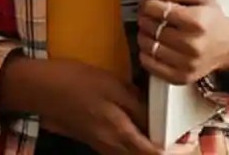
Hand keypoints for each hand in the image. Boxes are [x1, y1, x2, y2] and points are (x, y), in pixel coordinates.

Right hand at [0, 57, 170, 154]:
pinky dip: (137, 144)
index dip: (177, 150)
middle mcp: (111, 146)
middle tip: (182, 137)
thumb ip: (137, 104)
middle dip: (167, 151)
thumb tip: (158, 118)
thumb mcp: (111, 84)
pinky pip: (123, 150)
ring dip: (151, 148)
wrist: (39, 88)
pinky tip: (140, 127)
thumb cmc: (74, 81)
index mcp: (118, 132)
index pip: (155, 154)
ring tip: (164, 132)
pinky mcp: (95, 140)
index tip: (189, 139)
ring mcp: (101, 146)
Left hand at [138, 0, 228, 86]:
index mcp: (197, 21)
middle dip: (145, 16)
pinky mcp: (180, 77)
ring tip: (153, 28)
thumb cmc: (212, 18)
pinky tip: (155, 44)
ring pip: (147, 45)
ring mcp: (186, 64)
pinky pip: (148, 63)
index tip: (150, 1)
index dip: (148, 2)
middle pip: (150, 26)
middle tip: (150, 14)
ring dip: (144, 33)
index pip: (156, 8)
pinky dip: (146, 52)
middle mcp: (192, 44)